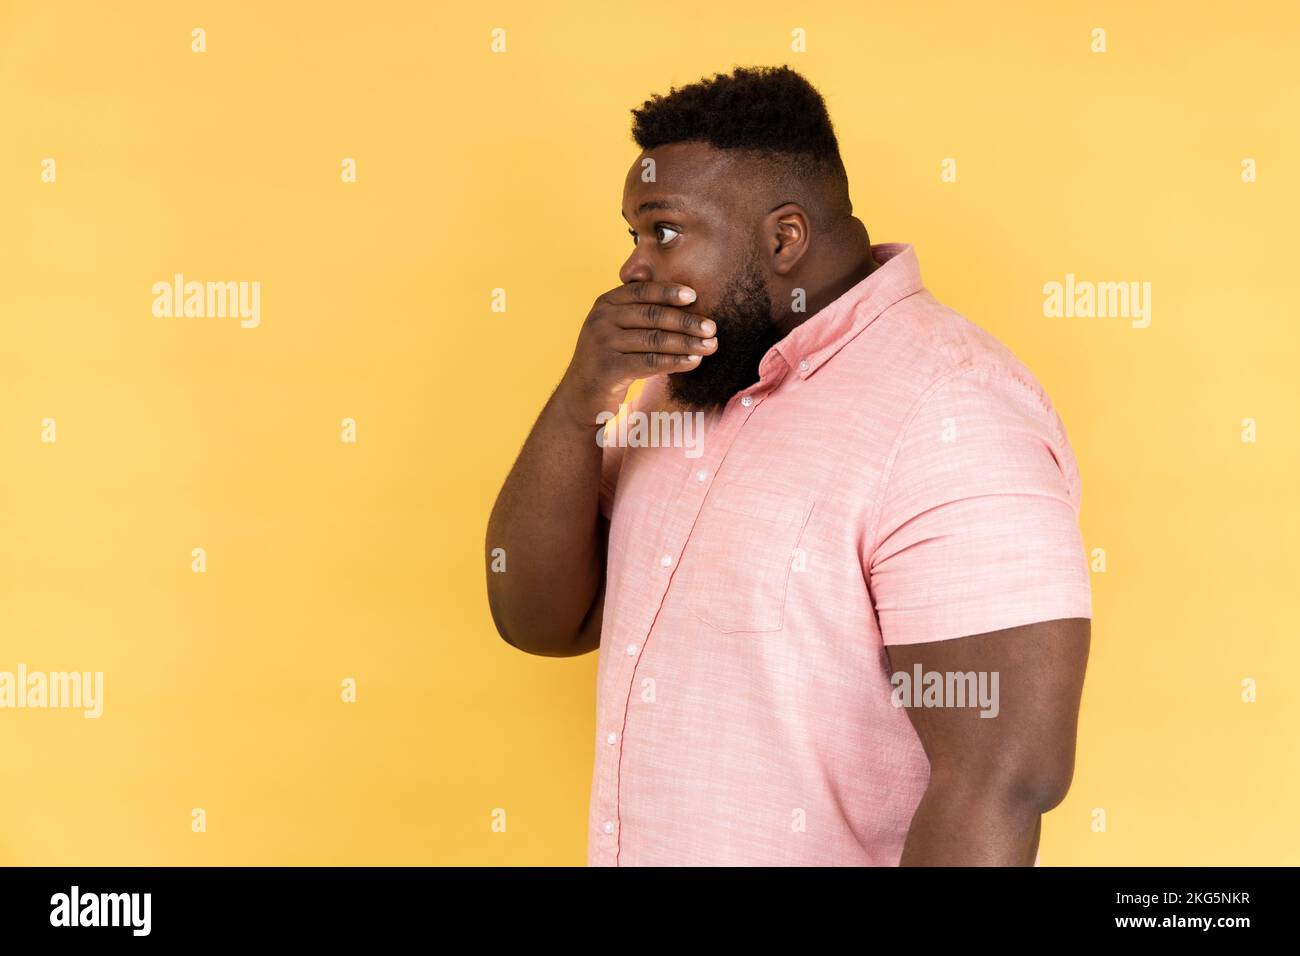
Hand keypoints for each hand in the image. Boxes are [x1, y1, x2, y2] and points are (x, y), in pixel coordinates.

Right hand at [557, 281, 716, 425]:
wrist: (580, 395)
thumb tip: (688, 307)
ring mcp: (602, 343)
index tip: (695, 297)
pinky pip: (650, 362)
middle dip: (686, 321)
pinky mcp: (609, 368)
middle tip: (712, 327)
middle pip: (652, 316)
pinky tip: (694, 362)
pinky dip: (676, 362)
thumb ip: (640, 315)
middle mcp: (601, 319)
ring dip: (687, 343)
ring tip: (710, 346)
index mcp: (605, 303)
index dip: (669, 292)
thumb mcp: (617, 330)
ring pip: (655, 340)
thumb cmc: (609, 360)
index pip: (642, 291)